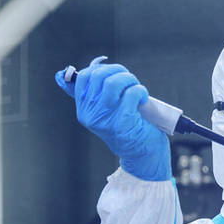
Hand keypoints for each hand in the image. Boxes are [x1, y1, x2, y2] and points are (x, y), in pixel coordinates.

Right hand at [54, 56, 170, 180]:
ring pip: (113, 82)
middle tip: (129, 80)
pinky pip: (131, 93)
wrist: (142, 155)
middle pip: (99, 75)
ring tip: (136, 87)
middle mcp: (91, 115)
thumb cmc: (127, 129)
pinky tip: (143, 98)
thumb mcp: (106, 111)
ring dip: (129, 79)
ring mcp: (105, 119)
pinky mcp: (122, 122)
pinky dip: (140, 91)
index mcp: (84, 111)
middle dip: (118, 71)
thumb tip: (81, 69)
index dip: (100, 68)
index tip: (114, 73)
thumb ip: (94, 93)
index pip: (83, 77)